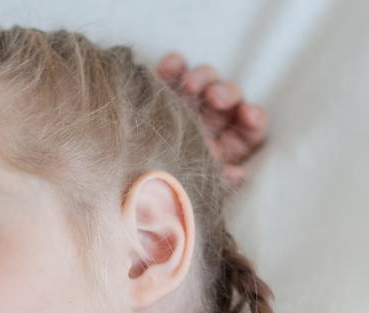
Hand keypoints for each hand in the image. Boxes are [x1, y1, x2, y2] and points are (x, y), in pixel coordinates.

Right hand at [157, 53, 267, 187]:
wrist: (113, 186)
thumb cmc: (157, 192)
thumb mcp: (189, 191)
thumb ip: (215, 183)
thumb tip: (237, 173)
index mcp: (221, 150)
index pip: (250, 130)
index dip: (254, 119)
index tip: (247, 113)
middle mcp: (205, 125)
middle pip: (229, 98)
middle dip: (227, 92)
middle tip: (213, 97)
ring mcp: (182, 106)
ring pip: (204, 80)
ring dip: (202, 77)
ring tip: (189, 85)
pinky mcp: (159, 92)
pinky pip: (172, 70)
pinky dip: (174, 65)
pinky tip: (170, 67)